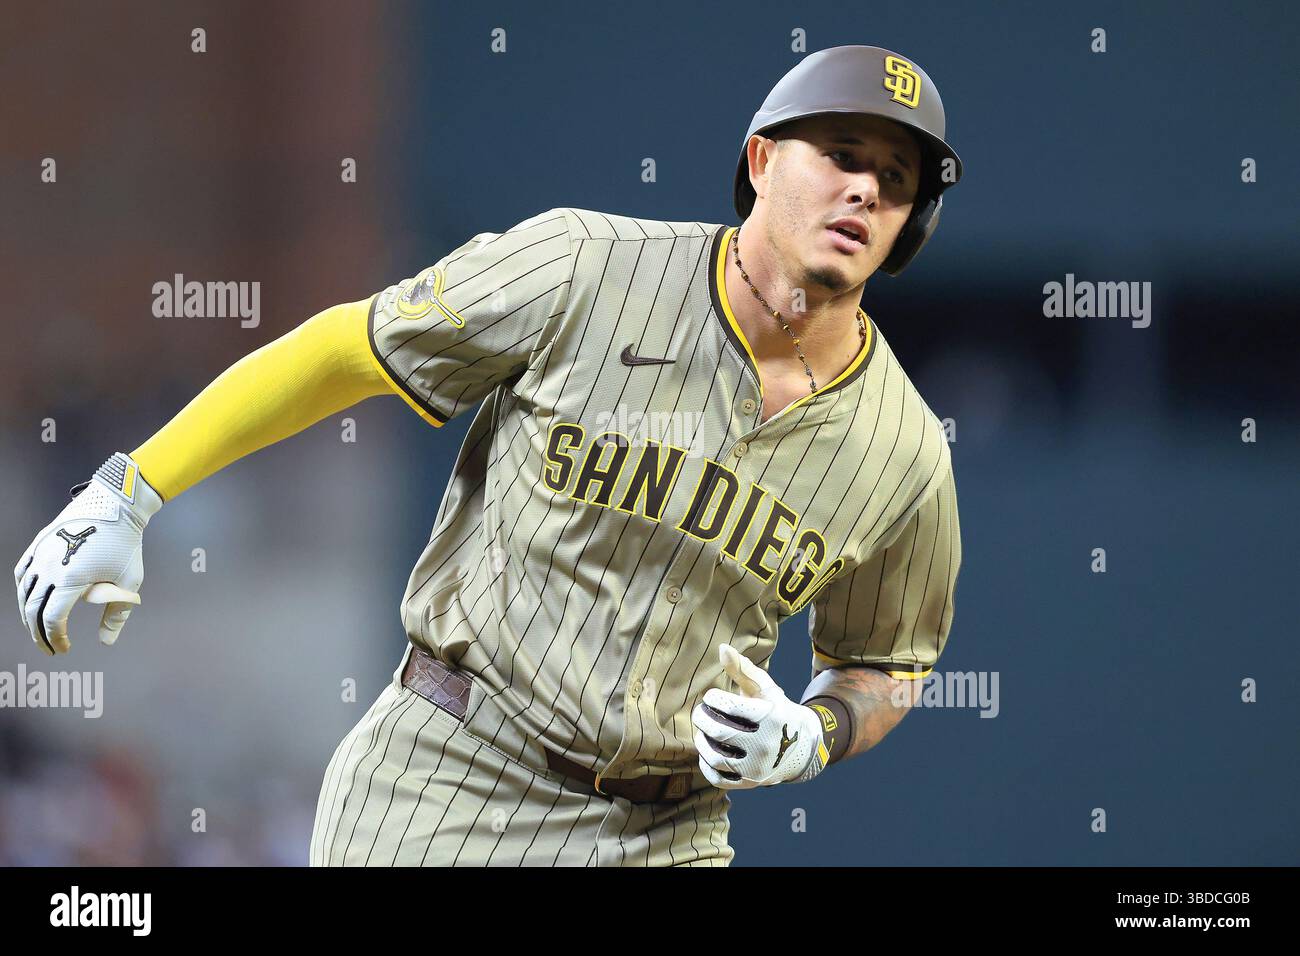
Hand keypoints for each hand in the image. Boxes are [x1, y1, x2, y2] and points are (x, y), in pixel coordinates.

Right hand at [14, 453, 161, 654]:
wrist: (117, 504)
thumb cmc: (126, 544)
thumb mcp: (129, 581)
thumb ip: (117, 614)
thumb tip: (107, 642)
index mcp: (71, 579)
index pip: (53, 618)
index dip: (55, 637)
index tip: (64, 649)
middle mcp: (50, 567)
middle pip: (33, 609)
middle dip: (38, 632)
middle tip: (48, 647)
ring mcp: (41, 553)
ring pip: (24, 591)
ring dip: (28, 613)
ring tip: (38, 627)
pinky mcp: (40, 543)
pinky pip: (22, 571)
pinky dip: (24, 590)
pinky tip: (30, 600)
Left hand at [691, 644, 828, 789]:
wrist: (803, 747)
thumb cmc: (777, 711)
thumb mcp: (765, 688)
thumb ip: (742, 669)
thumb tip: (722, 648)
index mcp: (770, 718)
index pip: (728, 707)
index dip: (712, 698)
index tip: (711, 696)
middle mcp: (765, 745)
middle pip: (719, 733)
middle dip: (702, 718)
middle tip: (700, 712)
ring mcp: (757, 768)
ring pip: (715, 758)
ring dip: (701, 742)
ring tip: (702, 731)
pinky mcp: (749, 783)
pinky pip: (718, 779)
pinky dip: (706, 765)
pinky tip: (707, 752)